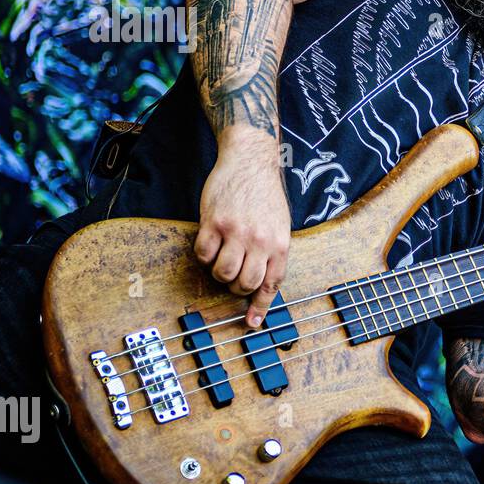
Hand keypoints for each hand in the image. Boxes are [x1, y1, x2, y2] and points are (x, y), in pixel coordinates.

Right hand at [195, 137, 289, 327]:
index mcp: (280, 244)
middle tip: (233, 275)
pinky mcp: (214, 222)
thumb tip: (262, 283)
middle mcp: (260, 240)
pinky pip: (203, 254)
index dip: (260, 306)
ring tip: (222, 258)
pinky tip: (210, 242)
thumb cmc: (265, 196)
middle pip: (244, 283)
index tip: (252, 322)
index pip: (271, 284)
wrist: (250, 161)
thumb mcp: (280, 226)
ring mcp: (236, 232)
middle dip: (235, 286)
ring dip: (219, 272)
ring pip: (223, 273)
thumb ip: (272, 252)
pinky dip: (204, 255)